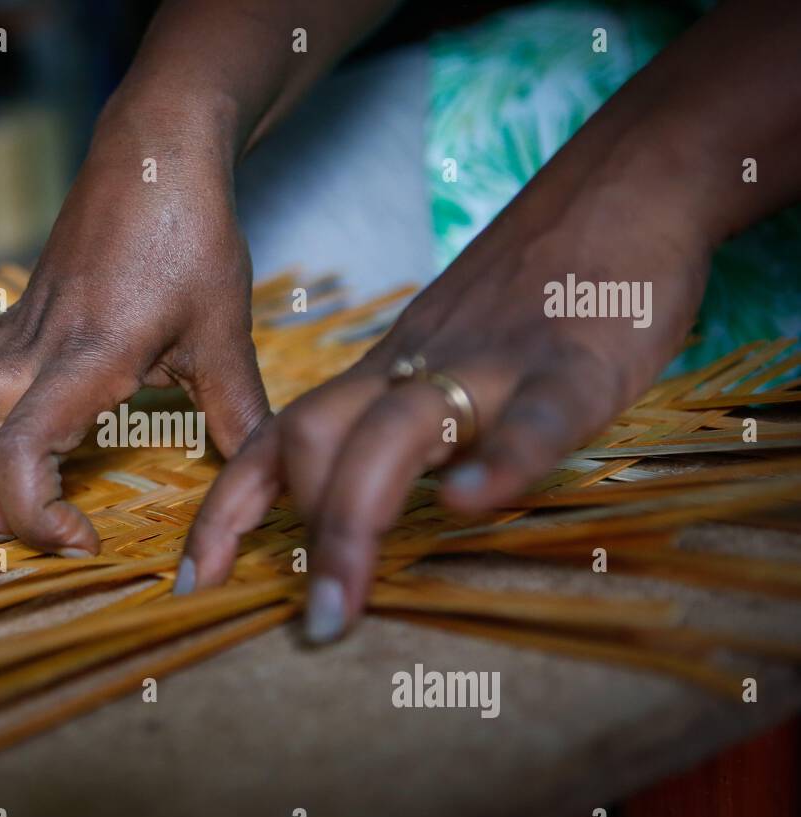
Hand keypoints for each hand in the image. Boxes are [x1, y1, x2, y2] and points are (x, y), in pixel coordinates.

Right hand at [0, 127, 267, 555]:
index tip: (81, 539)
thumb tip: (261, 489)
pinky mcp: (3, 322)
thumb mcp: (225, 337)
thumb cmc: (191, 237)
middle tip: (8, 527)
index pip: (22, 452)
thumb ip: (240, 419)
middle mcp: (28, 350)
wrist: (153, 153)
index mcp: (86, 359)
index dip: (34, 515)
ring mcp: (7, 333)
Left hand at [179, 144, 713, 639]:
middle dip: (294, 534)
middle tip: (309, 625)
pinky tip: (469, 503)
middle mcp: (415, 369)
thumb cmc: (532, 283)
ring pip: (398, 432)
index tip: (196, 580)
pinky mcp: (576, 362)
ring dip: (354, 522)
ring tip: (339, 606)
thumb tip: (362, 505)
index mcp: (382, 375)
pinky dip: (499, 461)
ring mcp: (490, 364)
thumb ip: (402, 421)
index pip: (277, 439)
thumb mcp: (441, 352)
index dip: (227, 511)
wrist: (626, 184)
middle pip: (315, 438)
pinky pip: (533, 415)